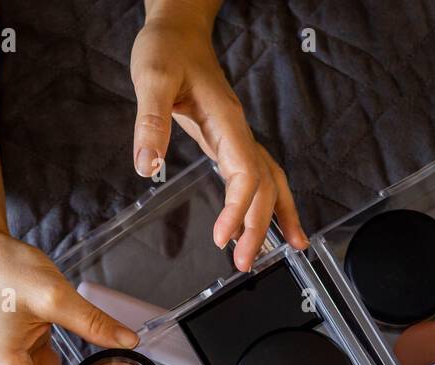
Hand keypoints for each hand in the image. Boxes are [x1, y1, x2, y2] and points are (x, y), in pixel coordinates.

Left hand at [131, 7, 307, 270]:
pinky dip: (269, 202)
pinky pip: (257, 176)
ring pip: (270, 181)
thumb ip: (150, 122)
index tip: (223, 238)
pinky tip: (272, 223)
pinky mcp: (229, 141)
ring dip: (277, 217)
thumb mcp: (151, 79)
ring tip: (286, 250)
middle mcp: (238, 132)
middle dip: (260, 226)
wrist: (179, 30)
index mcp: (225, 121)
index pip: (244, 173)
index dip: (239, 208)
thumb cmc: (167, 49)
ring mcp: (237, 137)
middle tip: (245, 264)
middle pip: (264, 185)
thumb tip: (148, 166)